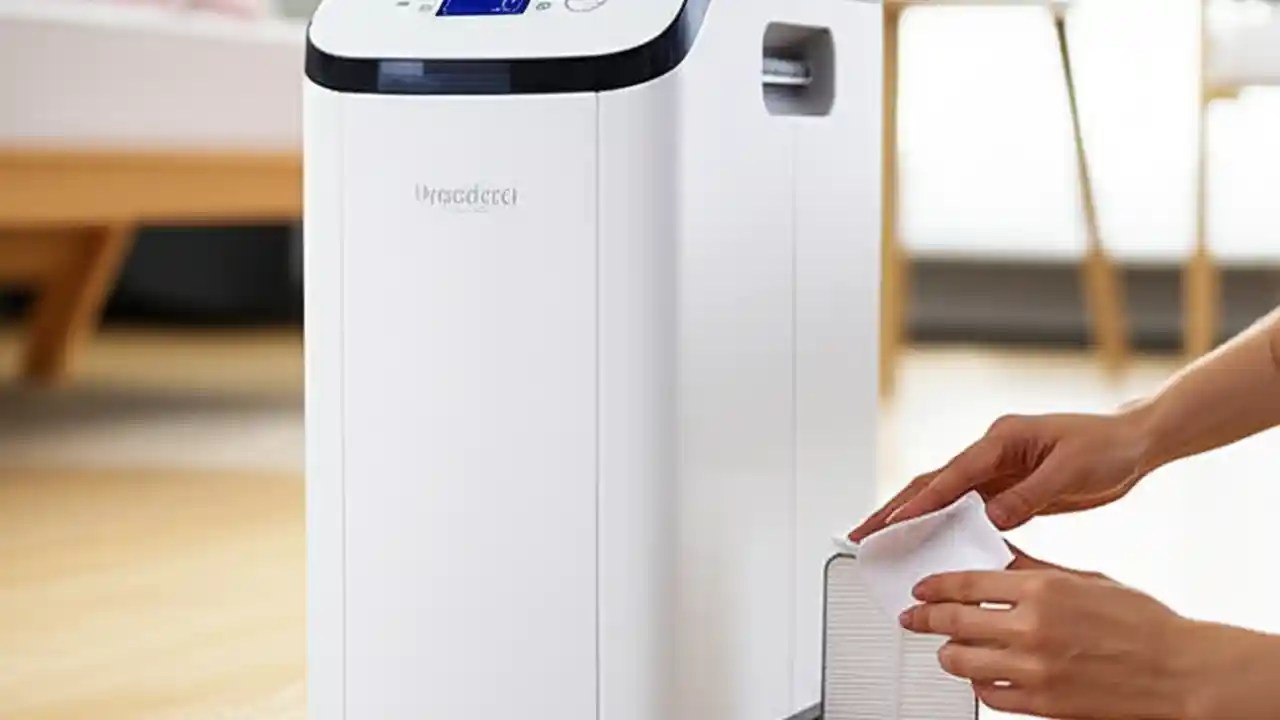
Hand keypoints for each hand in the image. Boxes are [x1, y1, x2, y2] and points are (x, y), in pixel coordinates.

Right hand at [850, 411, 1152, 540]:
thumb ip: (1029, 494)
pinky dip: (944, 526)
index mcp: (1002, 440)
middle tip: (863, 533)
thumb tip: (992, 519)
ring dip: (913, 519)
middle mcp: (992, 452)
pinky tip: (930, 544)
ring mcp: (998, 470)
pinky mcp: (1008, 488)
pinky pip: (968, 510)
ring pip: (944, 498)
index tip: (893, 522)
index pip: (953, 475)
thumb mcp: (1071, 471)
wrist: (1133, 443)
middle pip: (933, 484)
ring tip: (882, 541)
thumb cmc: (1107, 447)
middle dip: (895, 509)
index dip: (921, 502)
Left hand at [900, 550, 1193, 718]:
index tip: (921, 589)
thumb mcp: (1085, 580)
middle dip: (925, 618)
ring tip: (947, 650)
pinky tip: (981, 678)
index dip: (935, 586)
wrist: (1179, 673)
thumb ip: (1034, 569)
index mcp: (1043, 590)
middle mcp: (1033, 628)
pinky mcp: (1044, 704)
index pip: (967, 583)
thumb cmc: (1141, 623)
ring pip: (964, 661)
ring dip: (949, 654)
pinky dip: (979, 686)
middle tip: (913, 618)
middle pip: (954, 621)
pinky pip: (990, 696)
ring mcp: (1036, 669)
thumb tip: (996, 555)